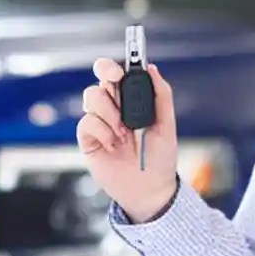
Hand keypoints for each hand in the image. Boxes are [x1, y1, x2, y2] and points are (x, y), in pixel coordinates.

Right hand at [76, 57, 178, 221]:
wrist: (149, 189)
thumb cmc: (159, 158)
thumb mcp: (167, 124)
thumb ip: (161, 95)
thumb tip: (151, 68)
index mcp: (132, 102)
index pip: (117, 75)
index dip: (114, 66)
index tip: (120, 69)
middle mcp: (114, 109)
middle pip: (100, 80)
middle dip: (107, 78)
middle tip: (116, 84)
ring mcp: (100, 123)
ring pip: (92, 97)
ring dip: (110, 112)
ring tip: (123, 132)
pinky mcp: (88, 139)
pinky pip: (87, 122)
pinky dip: (102, 131)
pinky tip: (113, 144)